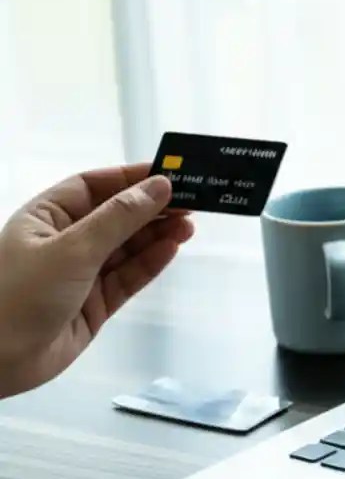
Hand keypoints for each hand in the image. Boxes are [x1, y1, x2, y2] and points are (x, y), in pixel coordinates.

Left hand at [0, 163, 193, 396]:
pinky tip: (171, 250)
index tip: (171, 174)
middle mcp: (64, 241)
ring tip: (188, 227)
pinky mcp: (95, 304)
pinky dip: (151, 263)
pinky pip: (128, 277)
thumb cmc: (19, 294)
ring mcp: (81, 273)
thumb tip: (159, 187)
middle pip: (116, 216)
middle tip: (192, 203)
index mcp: (47, 217)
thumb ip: (120, 218)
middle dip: (152, 209)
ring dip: (157, 236)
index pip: (95, 186)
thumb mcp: (73, 248)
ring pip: (127, 248)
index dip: (131, 178)